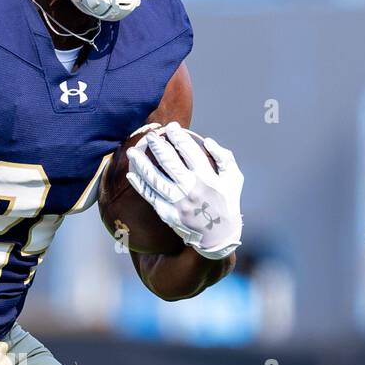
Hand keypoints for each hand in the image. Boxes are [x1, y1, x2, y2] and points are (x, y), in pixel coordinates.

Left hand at [126, 121, 242, 259]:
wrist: (218, 237)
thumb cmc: (226, 203)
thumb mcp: (234, 179)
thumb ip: (224, 157)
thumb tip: (208, 141)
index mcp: (206, 177)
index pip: (189, 151)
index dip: (178, 136)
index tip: (170, 127)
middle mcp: (190, 189)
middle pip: (169, 162)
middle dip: (157, 145)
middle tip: (149, 135)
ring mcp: (177, 202)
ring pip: (155, 179)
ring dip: (142, 164)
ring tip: (133, 151)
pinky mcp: (168, 214)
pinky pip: (150, 197)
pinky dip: (140, 186)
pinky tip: (131, 175)